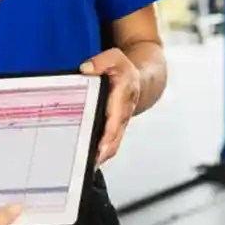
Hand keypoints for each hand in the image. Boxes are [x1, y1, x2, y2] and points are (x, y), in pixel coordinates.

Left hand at [80, 48, 139, 164]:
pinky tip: (90, 161)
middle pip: (115, 136)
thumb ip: (100, 62)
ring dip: (103, 156)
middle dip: (104, 151)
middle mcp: (123, 112)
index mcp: (124, 95)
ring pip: (113, 143)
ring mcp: (120, 123)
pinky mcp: (116, 128)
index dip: (108, 132)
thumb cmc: (123, 71)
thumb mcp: (113, 57)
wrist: (139, 80)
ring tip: (88, 166)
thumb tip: (86, 70)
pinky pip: (110, 143)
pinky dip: (102, 153)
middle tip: (91, 163)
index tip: (100, 145)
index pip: (116, 116)